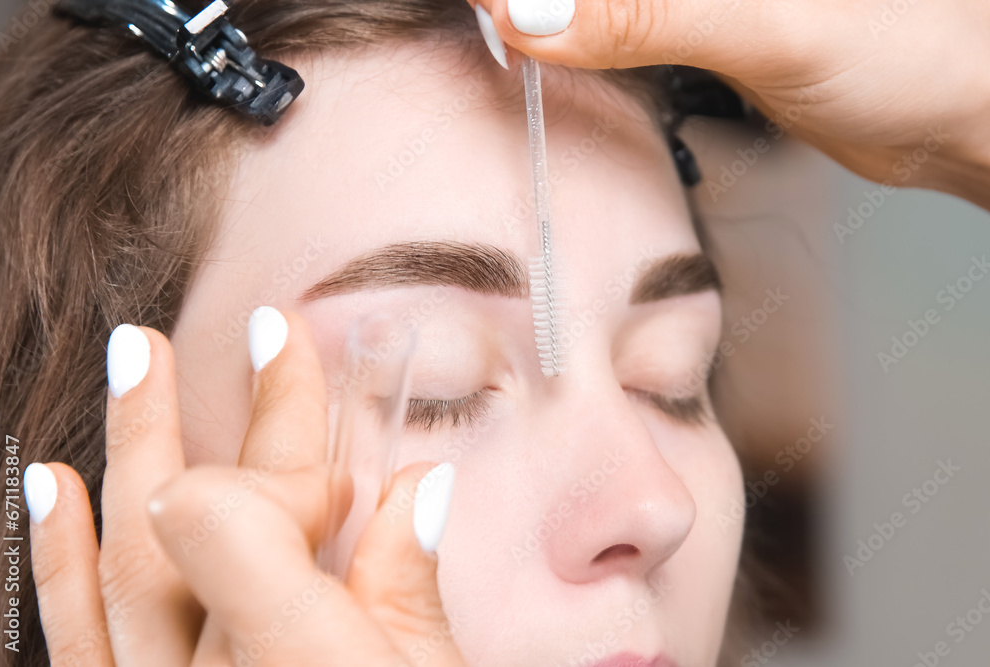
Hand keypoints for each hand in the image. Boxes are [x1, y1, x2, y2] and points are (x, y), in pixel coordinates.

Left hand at [24, 308, 465, 665]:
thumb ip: (410, 591)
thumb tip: (420, 489)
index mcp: (294, 661)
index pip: (242, 520)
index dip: (285, 448)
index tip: (318, 406)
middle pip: (194, 520)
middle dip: (220, 413)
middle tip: (238, 330)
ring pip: (122, 563)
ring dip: (124, 445)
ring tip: (133, 358)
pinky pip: (76, 638)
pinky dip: (57, 558)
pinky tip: (49, 483)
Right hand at [470, 0, 989, 207]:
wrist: (956, 113)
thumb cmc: (912, 51)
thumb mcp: (766, 28)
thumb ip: (643, 13)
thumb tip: (526, 11)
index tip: (474, 11)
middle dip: (526, 5)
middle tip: (472, 29)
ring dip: (543, 15)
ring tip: (490, 35)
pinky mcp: (699, 16)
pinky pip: (615, 15)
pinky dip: (573, 32)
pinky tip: (543, 49)